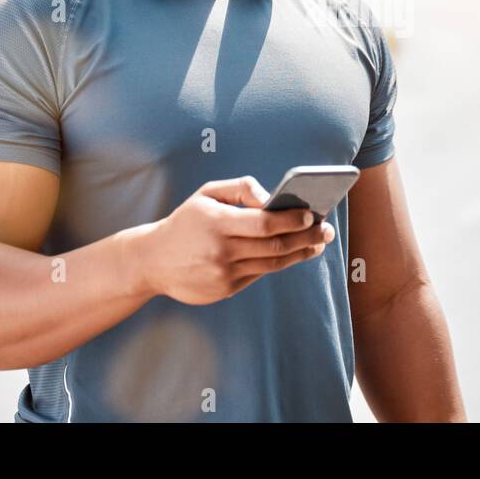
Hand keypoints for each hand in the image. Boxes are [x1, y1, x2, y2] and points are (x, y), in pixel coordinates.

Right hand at [139, 175, 334, 304]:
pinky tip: (295, 253)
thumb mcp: (206, 194)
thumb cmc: (187, 221)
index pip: (264, 224)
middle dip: (307, 237)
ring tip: (318, 243)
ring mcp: (224, 274)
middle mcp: (221, 251)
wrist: (153, 261)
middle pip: (275, 246)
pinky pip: (260, 274)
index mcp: (217, 222)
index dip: (292, 220)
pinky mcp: (225, 290)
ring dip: (300, 253)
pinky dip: (280, 263)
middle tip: (327, 230)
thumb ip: (241, 188)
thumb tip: (272, 197)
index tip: (312, 214)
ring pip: (273, 263)